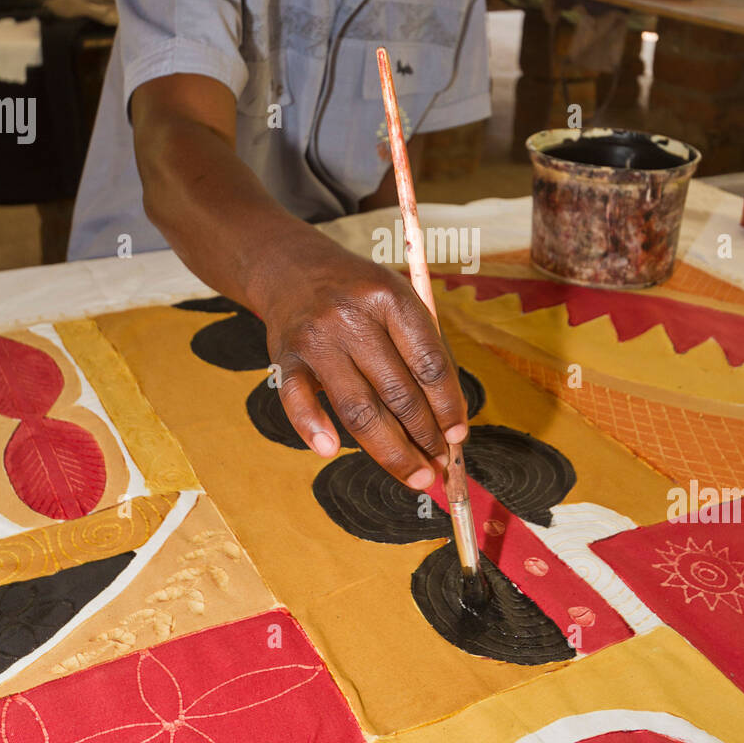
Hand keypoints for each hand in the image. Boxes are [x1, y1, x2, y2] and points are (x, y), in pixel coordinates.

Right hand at [262, 234, 468, 489]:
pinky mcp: (285, 357)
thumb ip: (422, 349)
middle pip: (397, 393)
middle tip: (439, 466)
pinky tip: (330, 450)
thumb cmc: (358, 292)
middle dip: (424, 437)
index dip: (448, 405)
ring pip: (358, 409)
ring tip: (415, 475)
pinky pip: (296, 400)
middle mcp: (352, 317)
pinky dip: (312, 427)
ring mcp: (316, 338)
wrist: (293, 267)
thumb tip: (449, 418)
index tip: (459, 435)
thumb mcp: (397, 299)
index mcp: (390, 298)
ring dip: (390, 451)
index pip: (428, 363)